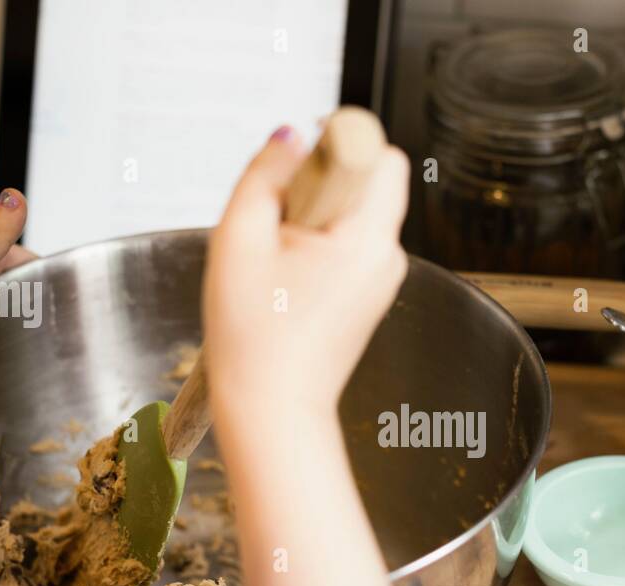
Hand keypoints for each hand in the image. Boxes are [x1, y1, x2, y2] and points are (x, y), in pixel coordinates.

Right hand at [202, 127, 408, 426]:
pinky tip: (288, 278)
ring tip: (279, 258)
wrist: (272, 411)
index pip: (379, 154)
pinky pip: (352, 242)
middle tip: (280, 219)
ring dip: (316, 213)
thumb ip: (263, 174)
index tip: (299, 167)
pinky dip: (320, 243)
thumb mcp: (237, 241)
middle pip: (369, 178)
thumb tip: (289, 136)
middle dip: (322, 180)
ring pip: (357, 210)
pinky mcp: (370, 292)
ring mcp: (382, 277)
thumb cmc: (254, 340)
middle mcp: (387, 256)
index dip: (337, 143)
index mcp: (365, 240)